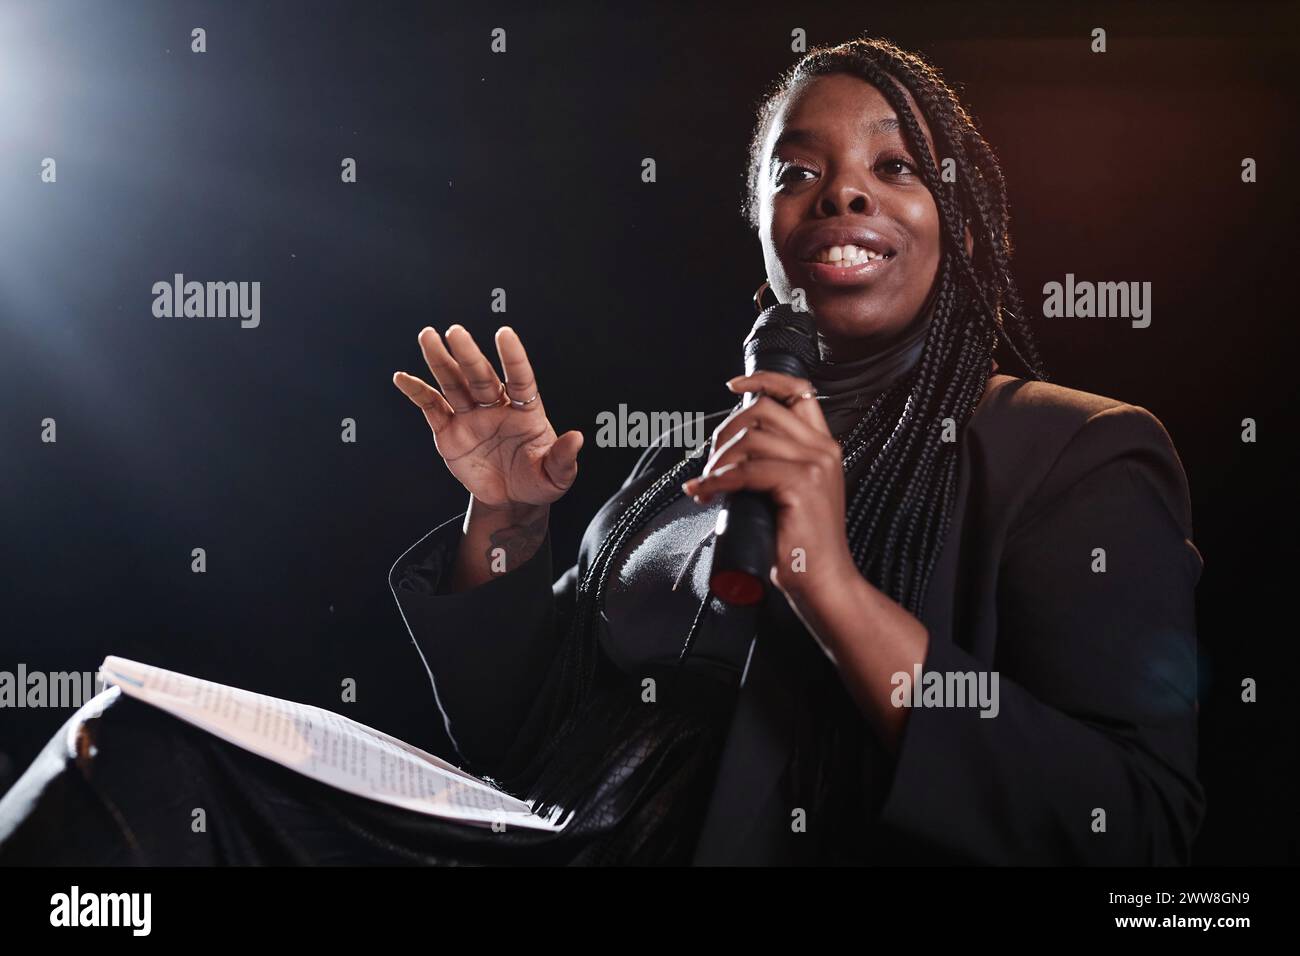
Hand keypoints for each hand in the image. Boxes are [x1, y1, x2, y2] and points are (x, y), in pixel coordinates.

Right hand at [392, 325, 583, 508]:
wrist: (511, 500)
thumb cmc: (537, 481)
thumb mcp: (556, 476)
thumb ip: (564, 458)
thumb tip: (578, 438)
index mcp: (525, 411)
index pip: (520, 379)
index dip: (513, 358)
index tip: (504, 334)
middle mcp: (496, 406)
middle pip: (480, 376)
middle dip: (468, 355)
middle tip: (456, 332)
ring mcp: (471, 416)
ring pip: (454, 383)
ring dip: (440, 361)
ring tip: (428, 336)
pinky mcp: (449, 431)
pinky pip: (431, 407)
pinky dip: (416, 392)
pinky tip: (402, 378)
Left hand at [681, 370, 856, 603]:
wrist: (823, 583)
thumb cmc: (799, 546)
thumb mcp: (787, 493)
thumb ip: (772, 465)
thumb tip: (729, 448)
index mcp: (823, 446)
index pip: (799, 390)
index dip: (764, 380)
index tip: (733, 386)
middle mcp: (824, 449)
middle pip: (764, 410)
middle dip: (725, 431)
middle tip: (712, 464)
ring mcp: (816, 466)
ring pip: (752, 437)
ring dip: (718, 459)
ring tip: (708, 485)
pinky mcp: (802, 486)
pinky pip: (747, 470)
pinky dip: (717, 480)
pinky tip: (704, 493)